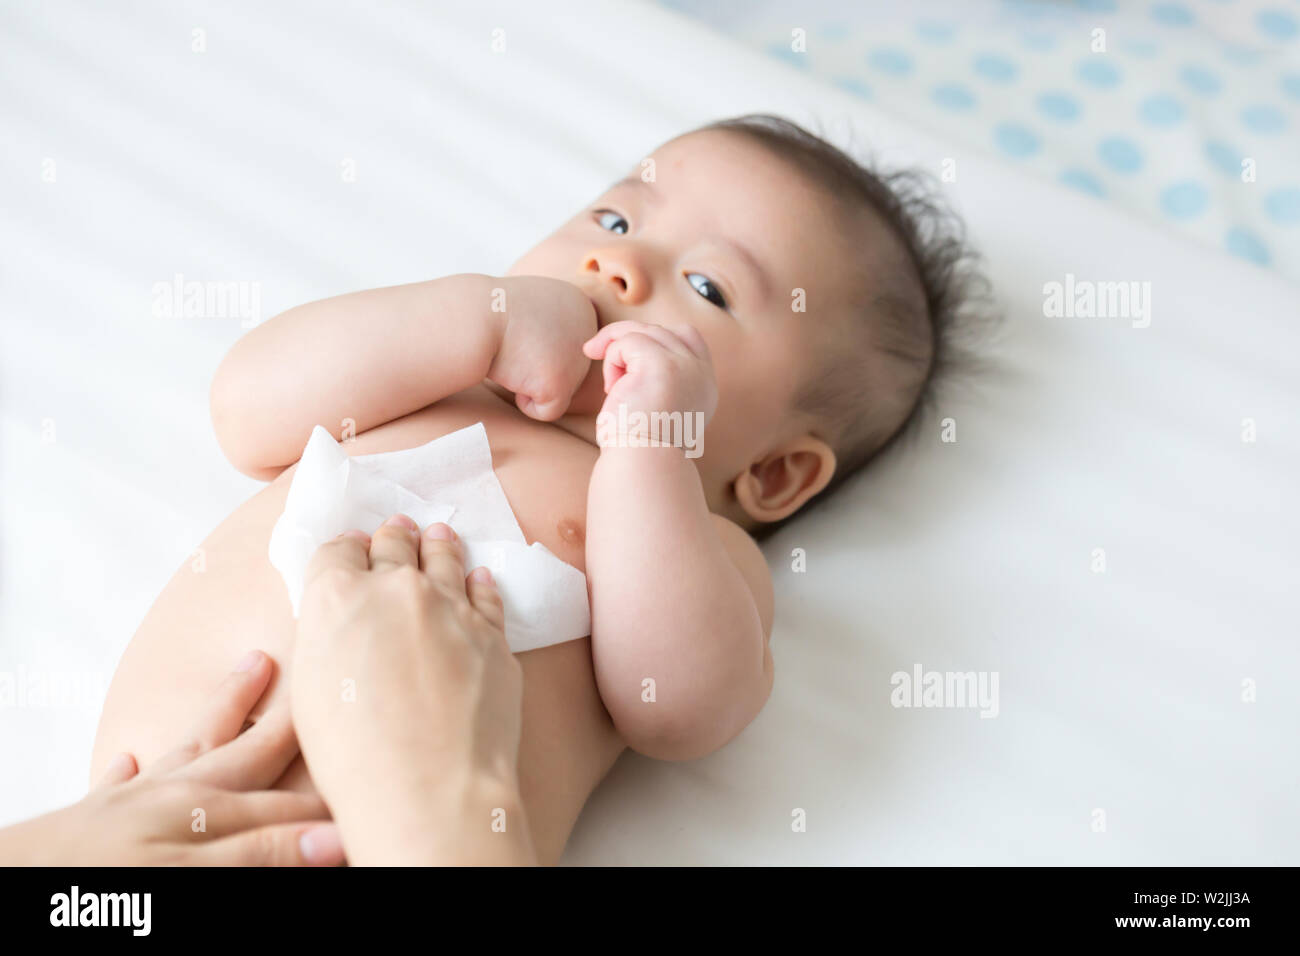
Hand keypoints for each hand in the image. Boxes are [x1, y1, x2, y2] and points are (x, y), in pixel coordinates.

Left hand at [0, 651, 341, 865]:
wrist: (9, 888)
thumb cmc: (101, 891)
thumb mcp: (195, 877)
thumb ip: (262, 854)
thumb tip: (336, 837)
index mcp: (208, 809)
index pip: (288, 800)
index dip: (330, 793)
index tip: (366, 772)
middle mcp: (177, 794)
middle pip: (248, 750)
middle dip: (290, 717)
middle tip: (320, 672)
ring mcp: (133, 801)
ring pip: (194, 747)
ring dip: (228, 709)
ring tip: (254, 666)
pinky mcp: (91, 818)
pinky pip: (116, 781)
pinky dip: (130, 766)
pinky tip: (130, 757)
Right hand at [291, 516, 534, 865]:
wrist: (429, 787)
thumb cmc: (356, 756)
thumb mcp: (311, 690)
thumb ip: (329, 637)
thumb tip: (345, 623)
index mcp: (337, 596)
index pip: (338, 550)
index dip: (345, 548)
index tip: (352, 547)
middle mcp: (395, 589)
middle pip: (393, 546)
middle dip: (392, 537)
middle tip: (398, 528)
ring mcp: (451, 607)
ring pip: (444, 558)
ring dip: (438, 544)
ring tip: (440, 533)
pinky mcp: (492, 633)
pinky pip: (486, 594)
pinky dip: (480, 582)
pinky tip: (480, 577)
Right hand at [488, 276, 597, 420]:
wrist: (472, 315)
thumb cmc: (489, 310)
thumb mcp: (532, 303)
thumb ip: (552, 322)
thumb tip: (555, 347)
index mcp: (581, 306)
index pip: (565, 344)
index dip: (534, 343)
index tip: (516, 328)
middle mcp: (589, 330)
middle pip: (567, 369)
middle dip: (536, 366)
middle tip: (513, 346)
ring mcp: (578, 358)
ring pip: (559, 391)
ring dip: (531, 381)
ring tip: (513, 357)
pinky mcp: (562, 384)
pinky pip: (548, 411)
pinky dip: (526, 403)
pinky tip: (513, 376)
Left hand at [582, 320, 717, 444]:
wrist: (640, 467)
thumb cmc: (638, 447)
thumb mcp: (658, 409)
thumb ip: (659, 380)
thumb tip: (628, 352)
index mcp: (704, 386)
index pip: (687, 337)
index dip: (655, 338)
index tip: (626, 359)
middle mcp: (700, 373)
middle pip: (660, 331)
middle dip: (626, 340)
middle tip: (596, 353)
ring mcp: (684, 366)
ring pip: (641, 333)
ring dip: (616, 352)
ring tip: (610, 385)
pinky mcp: (662, 364)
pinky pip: (628, 341)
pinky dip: (612, 360)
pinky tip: (612, 389)